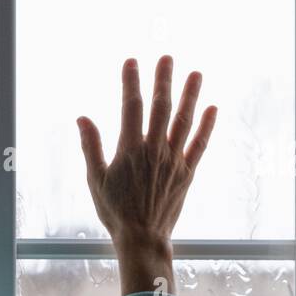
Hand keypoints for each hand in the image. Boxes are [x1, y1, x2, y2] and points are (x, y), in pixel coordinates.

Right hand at [77, 56, 216, 295]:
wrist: (142, 237)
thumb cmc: (114, 211)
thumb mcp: (95, 179)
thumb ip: (91, 146)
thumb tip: (83, 118)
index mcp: (129, 150)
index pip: (131, 107)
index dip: (131, 82)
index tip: (131, 61)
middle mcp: (154, 150)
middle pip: (161, 107)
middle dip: (163, 80)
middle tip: (167, 57)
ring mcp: (174, 160)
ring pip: (184, 120)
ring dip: (190, 95)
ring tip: (195, 73)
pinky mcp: (187, 172)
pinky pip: (200, 144)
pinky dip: (207, 125)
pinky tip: (212, 108)